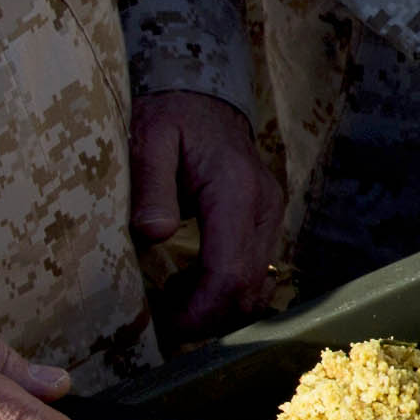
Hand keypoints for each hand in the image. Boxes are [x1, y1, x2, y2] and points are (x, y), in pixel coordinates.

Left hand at [132, 90, 288, 336]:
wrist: (202, 95)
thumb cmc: (171, 116)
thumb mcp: (149, 139)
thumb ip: (151, 186)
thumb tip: (154, 233)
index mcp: (236, 190)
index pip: (230, 271)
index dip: (202, 309)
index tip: (169, 324)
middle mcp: (263, 207)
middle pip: (249, 288)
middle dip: (208, 316)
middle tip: (164, 319)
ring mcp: (269, 215)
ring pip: (257, 286)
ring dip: (217, 306)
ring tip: (174, 298)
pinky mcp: (265, 222)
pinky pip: (255, 272)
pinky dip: (225, 289)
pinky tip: (191, 281)